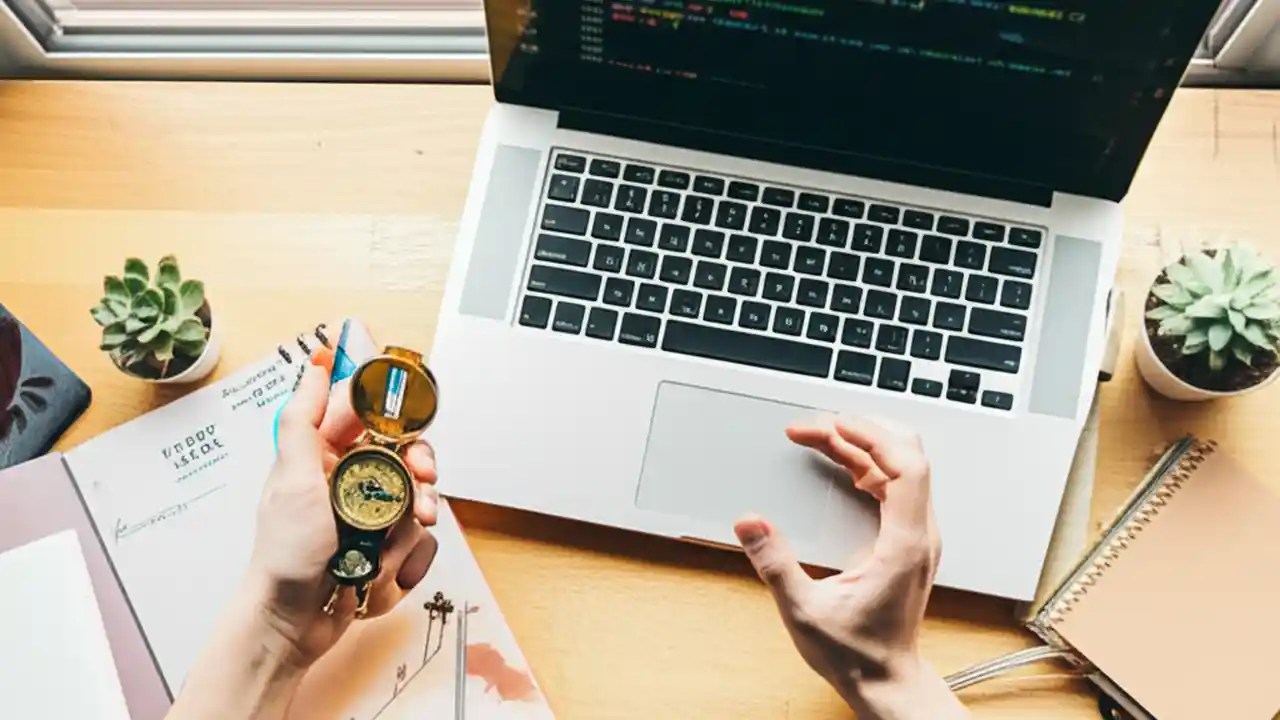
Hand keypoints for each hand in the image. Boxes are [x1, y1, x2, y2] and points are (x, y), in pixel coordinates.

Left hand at [245, 359, 440, 667]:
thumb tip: (315, 365)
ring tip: (406, 533)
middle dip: (419, 469)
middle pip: (405, 454)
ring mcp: (368, 515)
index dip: (396, 411)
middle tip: (425, 480)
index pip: (368, 414)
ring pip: (416, 497)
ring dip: (415, 517)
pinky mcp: (383, 547)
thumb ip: (304, 419)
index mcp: (323, 455)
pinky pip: (416, 538)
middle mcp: (348, 480)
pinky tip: (388, 567)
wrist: (293, 623)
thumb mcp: (292, 478)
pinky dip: (408, 555)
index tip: (415, 413)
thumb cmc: (285, 554)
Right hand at [733, 416, 966, 719]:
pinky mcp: (907, 541)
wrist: (887, 682)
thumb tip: (750, 524)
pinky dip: (867, 466)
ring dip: (862, 447)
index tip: (835, 424)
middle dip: (863, 431)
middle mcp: (918, 535)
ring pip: (902, 468)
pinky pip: (895, 486)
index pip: (907, 467)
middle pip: (908, 456)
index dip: (872, 436)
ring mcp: (916, 537)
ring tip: (819, 438)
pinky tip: (840, 466)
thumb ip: (774, 564)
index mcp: (904, 545)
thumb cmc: (857, 654)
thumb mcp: (804, 610)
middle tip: (818, 426)